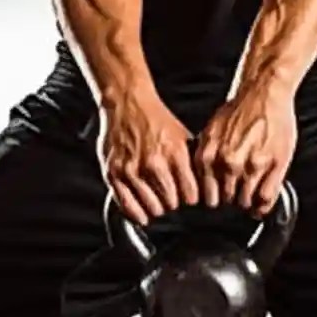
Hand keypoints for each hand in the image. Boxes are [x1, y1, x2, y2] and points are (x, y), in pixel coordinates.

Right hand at [97, 84, 199, 224]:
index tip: (188, 199)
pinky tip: (142, 215)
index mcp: (175, 154)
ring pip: (151, 207)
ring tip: (157, 203)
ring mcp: (132, 169)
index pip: (190, 195)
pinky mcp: (113, 172)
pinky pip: (126, 205)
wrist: (127, 102)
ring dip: (156, 208)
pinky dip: (136, 214)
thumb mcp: (182, 134)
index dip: (190, 199)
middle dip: (173, 204)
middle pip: (171, 204)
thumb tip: (203, 183)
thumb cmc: (155, 117)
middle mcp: (154, 164)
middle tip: (171, 199)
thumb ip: (191, 160)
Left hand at [195, 81, 296, 216]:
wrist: (263, 92)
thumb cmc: (240, 108)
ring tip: (249, 201)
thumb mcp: (211, 131)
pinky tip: (262, 205)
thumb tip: (201, 176)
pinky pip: (266, 198)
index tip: (218, 200)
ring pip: (246, 201)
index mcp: (209, 155)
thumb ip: (206, 155)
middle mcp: (229, 162)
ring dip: (248, 203)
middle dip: (231, 200)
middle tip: (236, 197)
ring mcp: (252, 166)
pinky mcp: (274, 166)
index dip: (214, 199)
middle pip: (226, 200)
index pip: (207, 194)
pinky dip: (264, 206)